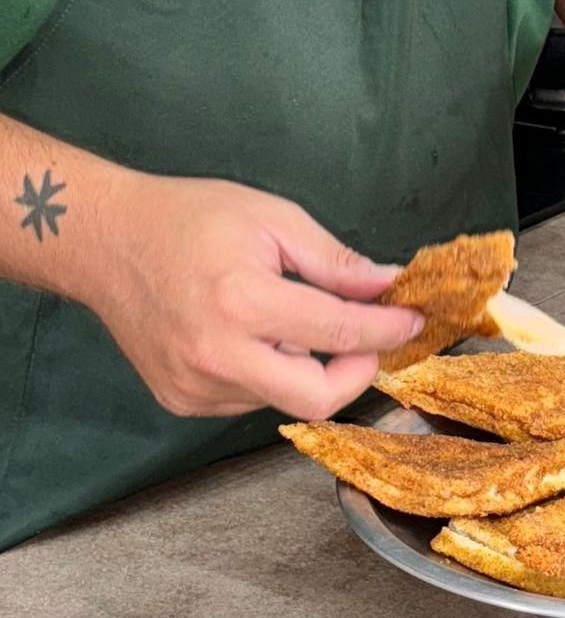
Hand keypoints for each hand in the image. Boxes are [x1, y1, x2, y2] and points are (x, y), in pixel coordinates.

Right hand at [84, 174, 422, 419]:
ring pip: (283, 398)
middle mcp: (215, 354)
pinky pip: (250, 399)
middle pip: (317, 398)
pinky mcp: (182, 399)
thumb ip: (334, 261)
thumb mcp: (272, 219)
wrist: (101, 239)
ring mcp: (194, 385)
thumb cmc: (186, 219)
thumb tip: (387, 286)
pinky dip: (268, 372)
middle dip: (355, 372)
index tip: (410, 322)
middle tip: (365, 341)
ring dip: (304, 365)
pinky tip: (247, 336)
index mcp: (241, 302)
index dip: (385, 330)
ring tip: (280, 318)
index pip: (338, 333)